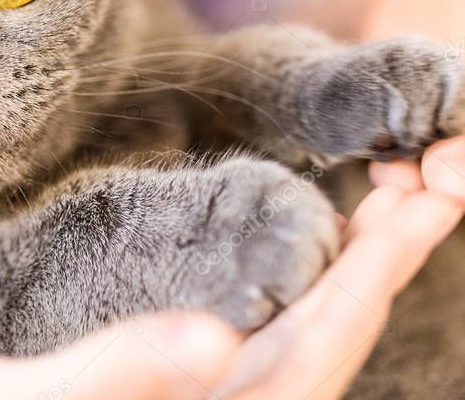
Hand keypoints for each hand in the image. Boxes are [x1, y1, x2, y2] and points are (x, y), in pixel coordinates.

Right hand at [0, 139, 464, 399]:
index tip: (432, 193)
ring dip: (344, 269)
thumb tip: (220, 343)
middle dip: (380, 259)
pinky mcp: (155, 390)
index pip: (315, 347)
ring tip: (382, 201)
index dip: (376, 271)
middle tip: (434, 175)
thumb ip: (119, 375)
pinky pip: (252, 334)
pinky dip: (289, 285)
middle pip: (323, 337)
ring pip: (295, 336)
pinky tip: (292, 254)